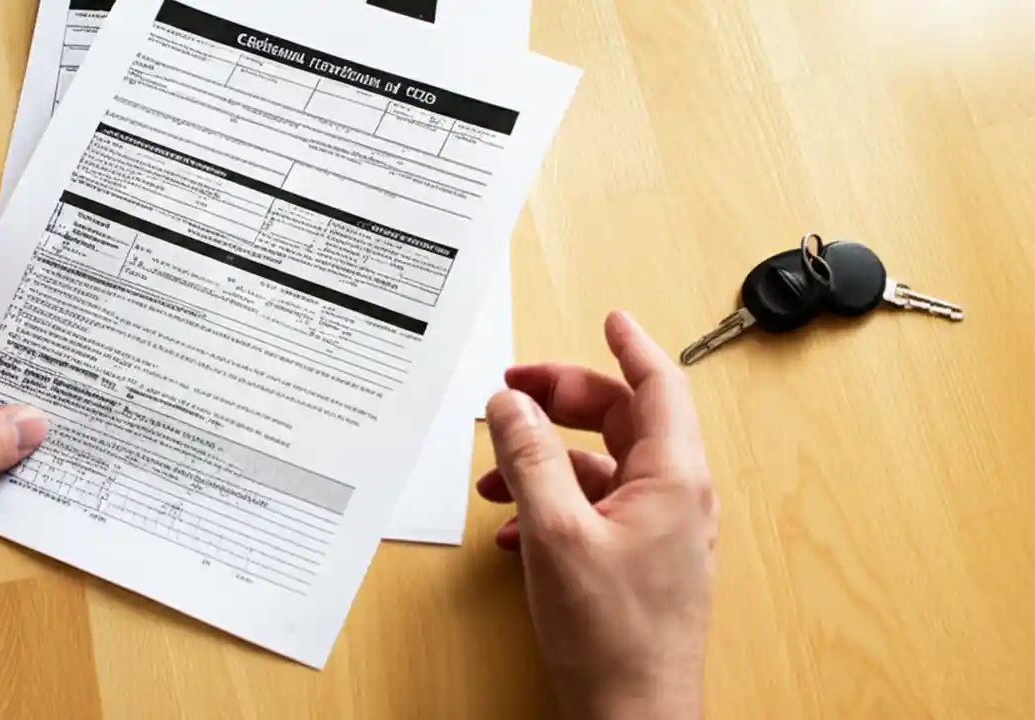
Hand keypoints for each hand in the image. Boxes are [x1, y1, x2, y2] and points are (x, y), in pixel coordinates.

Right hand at [477, 311, 716, 719]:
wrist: (632, 716)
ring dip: (543, 464)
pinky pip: (591, 510)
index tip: (608, 318)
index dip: (631, 345)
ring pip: (597, 469)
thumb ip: (530, 460)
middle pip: (619, 421)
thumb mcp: (556, 533)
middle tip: (512, 394)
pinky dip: (549, 506)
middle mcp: (673, 496)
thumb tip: (510, 406)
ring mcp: (657, 531)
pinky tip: (511, 530)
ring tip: (493, 479)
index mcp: (672, 476)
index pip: (658, 385)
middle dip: (561, 404)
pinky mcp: (636, 560)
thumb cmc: (612, 635)